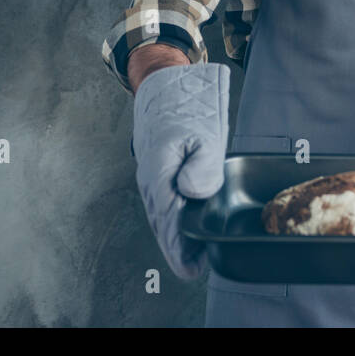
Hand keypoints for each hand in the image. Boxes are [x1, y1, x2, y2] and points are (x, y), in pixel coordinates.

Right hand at [131, 62, 229, 279]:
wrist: (165, 85)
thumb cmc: (187, 107)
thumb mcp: (204, 133)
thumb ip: (202, 166)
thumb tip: (193, 194)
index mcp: (160, 172)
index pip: (169, 221)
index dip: (180, 248)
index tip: (191, 269)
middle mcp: (150, 179)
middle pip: (162, 224)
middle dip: (176, 249)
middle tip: (193, 270)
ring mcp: (150, 176)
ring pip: (160, 215)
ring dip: (172, 237)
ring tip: (189, 256)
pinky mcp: (155, 171)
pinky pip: (160, 203)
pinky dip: (169, 220)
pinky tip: (181, 226)